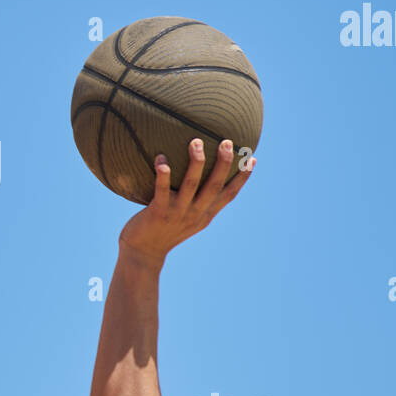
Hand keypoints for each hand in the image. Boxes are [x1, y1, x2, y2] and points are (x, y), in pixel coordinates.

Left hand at [118, 138, 254, 272]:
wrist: (143, 254)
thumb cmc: (162, 230)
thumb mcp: (185, 218)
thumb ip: (194, 200)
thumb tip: (196, 173)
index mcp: (205, 215)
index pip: (229, 195)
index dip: (242, 178)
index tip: (252, 159)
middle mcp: (195, 214)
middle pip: (214, 186)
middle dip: (223, 163)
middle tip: (226, 142)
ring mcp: (178, 213)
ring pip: (191, 185)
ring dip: (196, 163)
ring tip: (196, 142)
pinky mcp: (158, 213)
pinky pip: (161, 190)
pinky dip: (163, 174)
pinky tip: (161, 158)